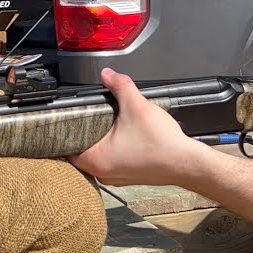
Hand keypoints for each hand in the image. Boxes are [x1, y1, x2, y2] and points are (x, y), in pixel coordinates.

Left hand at [67, 68, 205, 186]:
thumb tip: (108, 74)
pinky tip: (122, 136)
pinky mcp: (129, 176)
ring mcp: (116, 177)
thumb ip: (120, 86)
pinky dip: (112, 150)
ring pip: (97, 158)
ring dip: (98, 142)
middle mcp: (103, 173)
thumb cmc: (162, 144)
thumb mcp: (137, 107)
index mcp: (97, 160)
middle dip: (82, 134)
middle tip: (84, 117)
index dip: (64, 132)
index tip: (65, 119)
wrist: (187, 163)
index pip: (66, 148)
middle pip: (80, 153)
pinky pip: (112, 162)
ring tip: (103, 124)